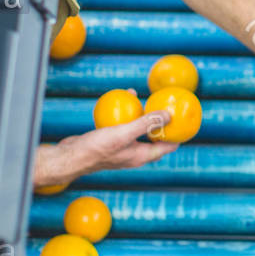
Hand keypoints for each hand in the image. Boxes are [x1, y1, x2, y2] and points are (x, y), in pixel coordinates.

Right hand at [34, 108, 177, 187]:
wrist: (69, 157)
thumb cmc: (96, 148)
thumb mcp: (124, 133)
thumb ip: (146, 124)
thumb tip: (169, 115)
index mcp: (141, 156)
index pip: (168, 146)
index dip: (178, 135)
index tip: (185, 121)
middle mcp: (134, 153)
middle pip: (154, 137)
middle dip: (160, 122)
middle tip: (166, 106)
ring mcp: (121, 148)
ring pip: (137, 130)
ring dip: (142, 116)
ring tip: (145, 99)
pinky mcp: (109, 141)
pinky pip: (122, 126)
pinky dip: (125, 115)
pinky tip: (124, 100)